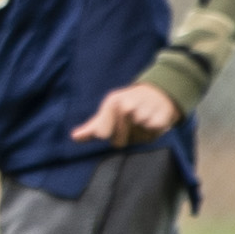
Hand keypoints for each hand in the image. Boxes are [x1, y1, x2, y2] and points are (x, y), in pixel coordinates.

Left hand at [66, 83, 184, 149]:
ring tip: (144, 121)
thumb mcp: (109, 111)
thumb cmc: (129, 105)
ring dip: (140, 135)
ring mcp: (144, 114)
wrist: (159, 92)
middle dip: (126, 136)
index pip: (103, 134)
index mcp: (112, 103)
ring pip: (136, 141)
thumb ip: (92, 127)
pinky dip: (153, 133)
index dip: (110, 133)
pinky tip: (154, 122)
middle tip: (132, 123)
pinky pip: (151, 138)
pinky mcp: (160, 120)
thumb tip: (74, 137)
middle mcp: (127, 107)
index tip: (116, 123)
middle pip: (119, 142)